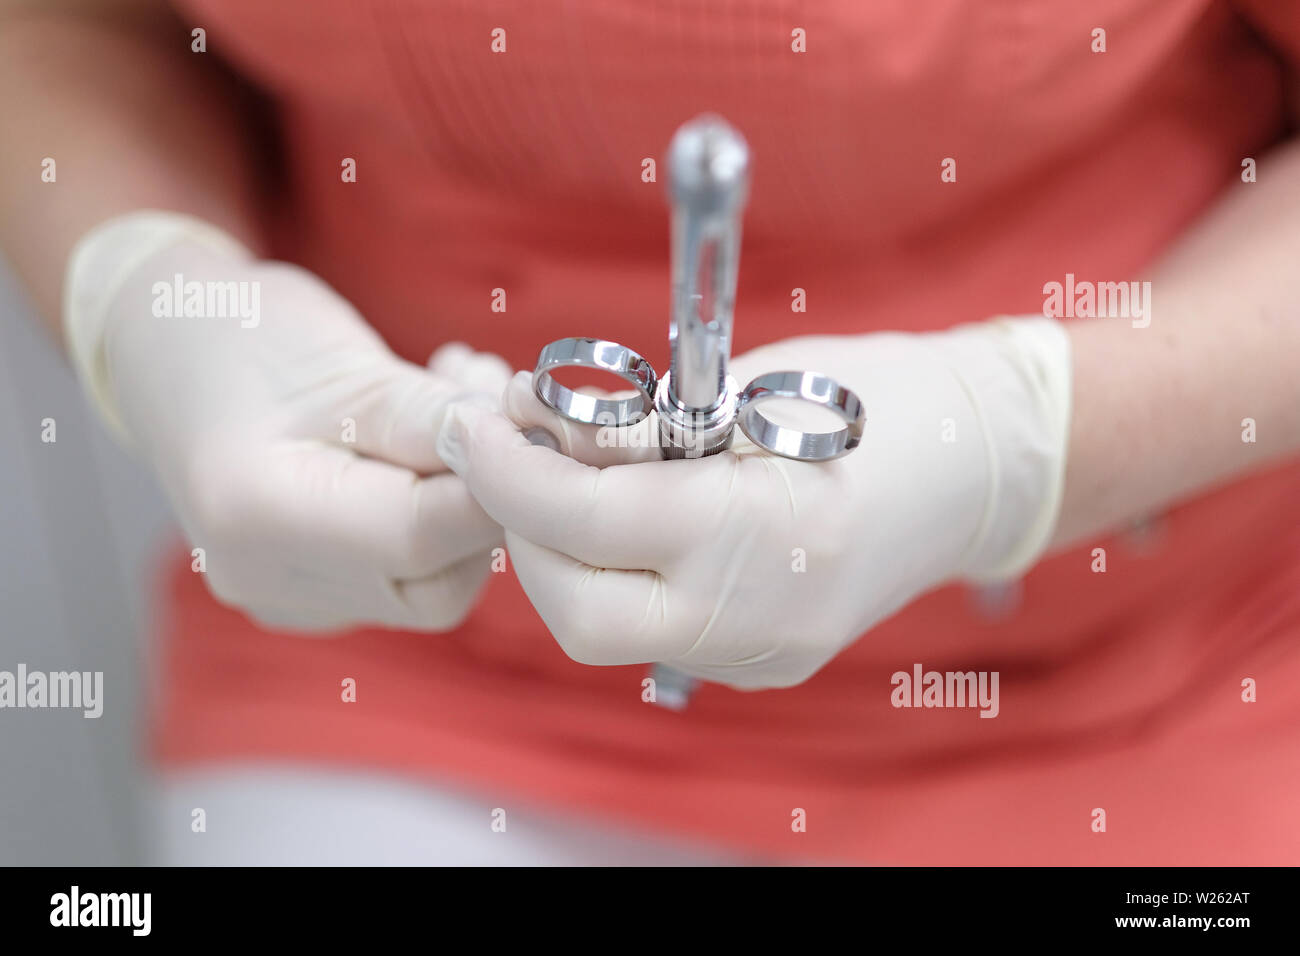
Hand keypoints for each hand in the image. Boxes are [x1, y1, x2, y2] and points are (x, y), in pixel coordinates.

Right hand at [65, 212, 511, 631]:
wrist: (173, 348)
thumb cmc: (246, 336)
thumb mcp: (347, 362)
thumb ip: (436, 420)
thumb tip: (524, 448)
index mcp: (258, 515)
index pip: (420, 536)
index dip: (494, 485)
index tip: (533, 425)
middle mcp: (267, 577)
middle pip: (435, 579)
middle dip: (488, 496)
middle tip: (497, 407)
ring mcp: (288, 595)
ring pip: (431, 583)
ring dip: (469, 501)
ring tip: (459, 405)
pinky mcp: (314, 592)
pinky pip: (404, 574)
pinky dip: (438, 516)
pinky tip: (430, 447)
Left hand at [437, 321, 1070, 687]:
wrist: (979, 465)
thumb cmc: (875, 398)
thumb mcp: (746, 390)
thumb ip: (639, 429)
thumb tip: (537, 433)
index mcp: (761, 526)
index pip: (588, 519)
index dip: (509, 472)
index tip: (472, 427)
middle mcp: (760, 614)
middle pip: (578, 613)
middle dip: (525, 536)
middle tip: (516, 465)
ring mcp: (766, 652)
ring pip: (609, 631)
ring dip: (564, 558)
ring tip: (570, 484)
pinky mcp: (766, 662)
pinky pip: (656, 632)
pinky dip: (618, 576)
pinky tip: (627, 524)